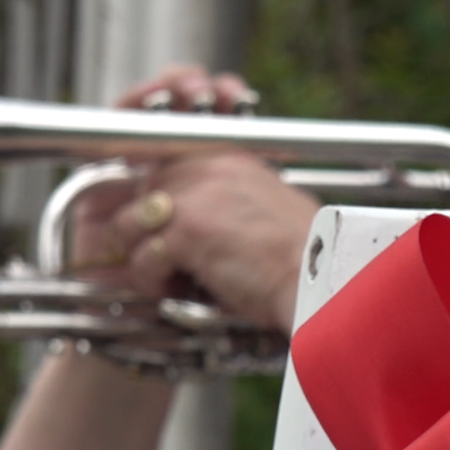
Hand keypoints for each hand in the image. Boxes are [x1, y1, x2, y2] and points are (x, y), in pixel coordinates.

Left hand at [113, 152, 319, 332]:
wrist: (318, 280)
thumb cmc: (305, 258)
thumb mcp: (271, 211)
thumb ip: (233, 203)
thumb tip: (207, 223)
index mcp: (232, 160)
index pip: (169, 166)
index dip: (160, 199)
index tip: (163, 226)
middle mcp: (209, 168)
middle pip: (144, 190)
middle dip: (147, 228)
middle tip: (170, 259)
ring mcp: (194, 197)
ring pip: (131, 224)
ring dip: (144, 255)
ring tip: (172, 277)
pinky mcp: (185, 232)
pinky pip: (142, 258)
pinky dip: (153, 281)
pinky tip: (181, 290)